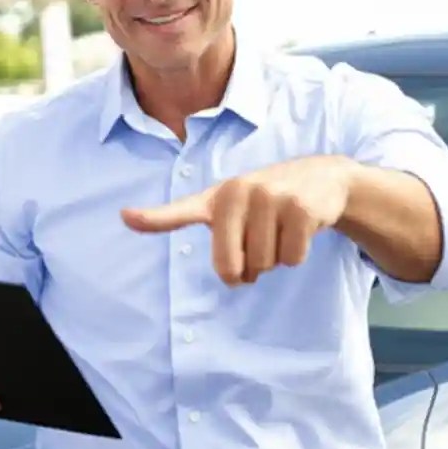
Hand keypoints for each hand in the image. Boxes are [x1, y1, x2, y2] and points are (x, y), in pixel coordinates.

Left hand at [121, 156, 354, 284]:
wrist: (322, 178)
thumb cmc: (266, 199)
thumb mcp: (230, 205)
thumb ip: (198, 223)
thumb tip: (167, 238)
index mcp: (218, 196)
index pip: (180, 210)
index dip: (152, 217)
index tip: (125, 216)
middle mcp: (239, 191)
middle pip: (232, 268)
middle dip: (248, 270)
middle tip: (259, 245)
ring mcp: (272, 197)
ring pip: (265, 265)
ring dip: (276, 259)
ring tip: (281, 230)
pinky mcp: (301, 209)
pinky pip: (292, 259)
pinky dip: (297, 254)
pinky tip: (300, 229)